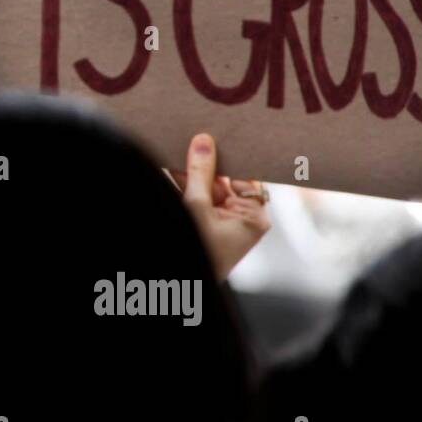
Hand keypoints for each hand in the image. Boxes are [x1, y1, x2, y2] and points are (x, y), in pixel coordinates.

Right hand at [172, 133, 270, 279]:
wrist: (175, 286)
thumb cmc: (196, 252)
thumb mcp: (196, 206)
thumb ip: (199, 172)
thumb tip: (203, 141)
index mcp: (254, 218)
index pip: (245, 176)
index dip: (229, 156)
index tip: (216, 135)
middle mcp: (241, 220)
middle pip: (223, 181)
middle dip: (204, 163)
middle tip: (191, 137)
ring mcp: (219, 224)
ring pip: (204, 189)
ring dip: (188, 173)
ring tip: (174, 147)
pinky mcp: (201, 227)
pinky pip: (193, 200)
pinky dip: (180, 187)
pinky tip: (167, 167)